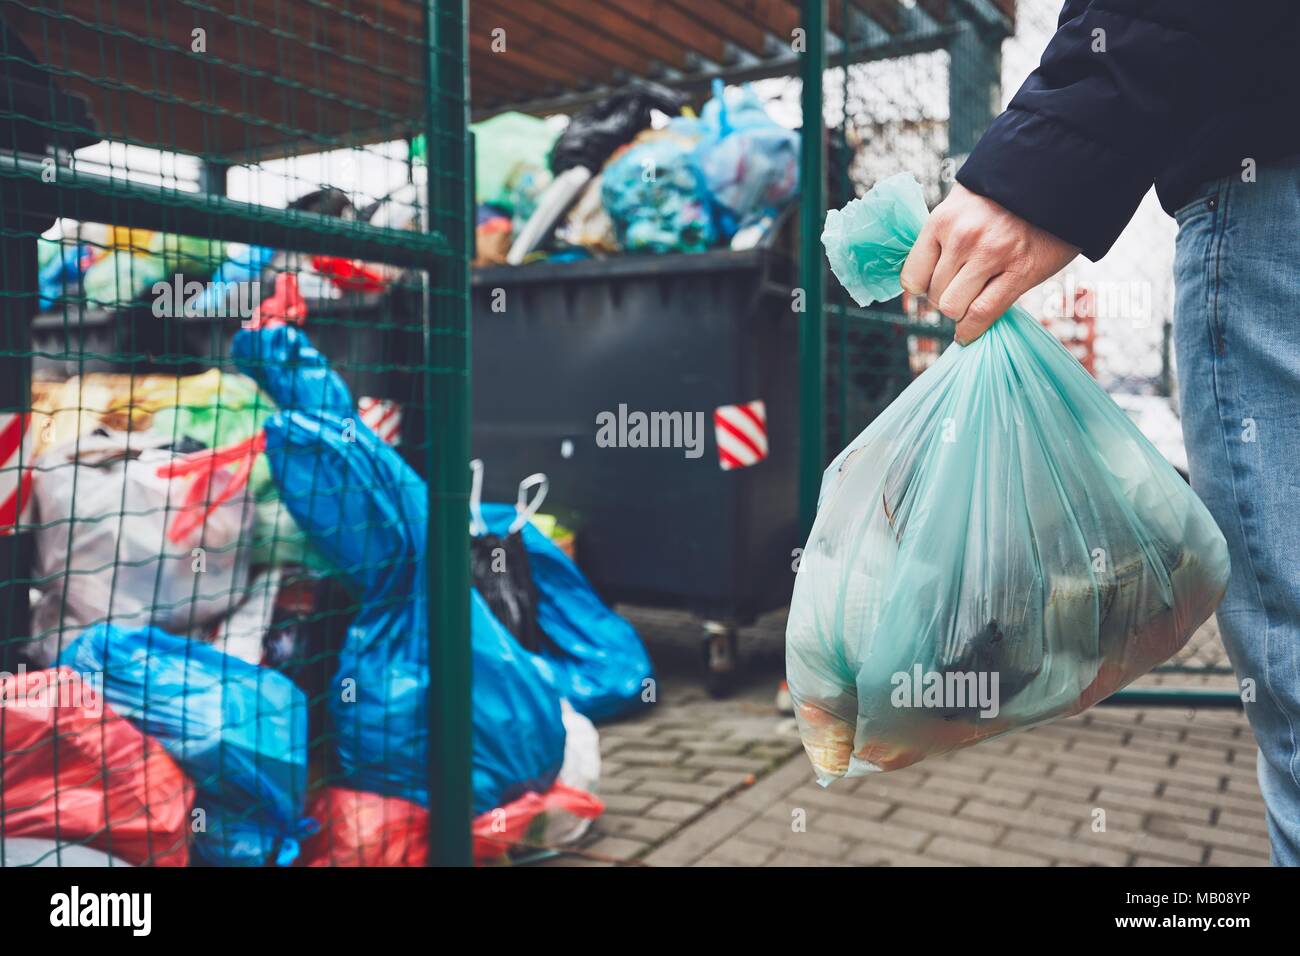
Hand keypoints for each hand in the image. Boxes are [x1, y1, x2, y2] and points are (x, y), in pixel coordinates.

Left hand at [900, 184, 1079, 343]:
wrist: (1055, 178)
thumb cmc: (1003, 197)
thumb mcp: (961, 204)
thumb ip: (942, 237)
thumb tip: (923, 275)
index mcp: (942, 221)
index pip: (912, 277)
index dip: (921, 287)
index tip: (931, 287)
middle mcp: (962, 238)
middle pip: (934, 295)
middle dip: (944, 299)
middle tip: (960, 291)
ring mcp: (990, 256)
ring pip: (953, 308)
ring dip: (959, 312)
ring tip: (970, 302)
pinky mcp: (1019, 272)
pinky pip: (982, 314)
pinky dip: (971, 329)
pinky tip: (968, 332)